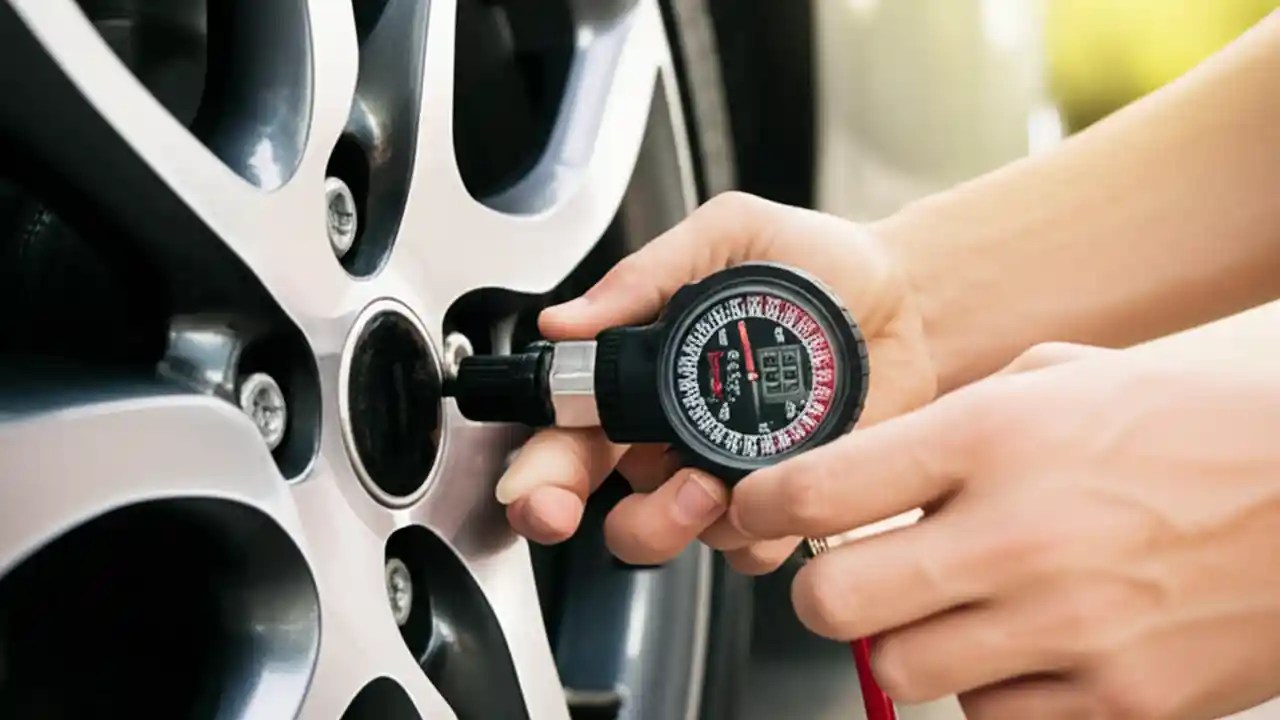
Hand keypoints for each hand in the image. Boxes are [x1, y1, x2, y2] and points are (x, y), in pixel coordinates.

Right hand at [495, 192, 936, 571]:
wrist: (905, 296)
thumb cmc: (812, 262)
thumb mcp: (725, 236)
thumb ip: (644, 276)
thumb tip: (565, 319)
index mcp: (641, 382)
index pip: (567, 443)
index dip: (542, 482)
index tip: (545, 500)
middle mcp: (674, 443)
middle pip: (622, 517)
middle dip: (640, 522)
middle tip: (682, 490)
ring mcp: (732, 480)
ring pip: (691, 538)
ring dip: (710, 523)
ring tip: (738, 475)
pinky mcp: (790, 504)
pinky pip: (760, 548)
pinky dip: (771, 530)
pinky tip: (794, 482)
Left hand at [730, 342, 1279, 718]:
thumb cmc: (1193, 424)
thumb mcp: (1063, 380)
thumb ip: (954, 425)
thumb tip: (866, 479)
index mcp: (996, 438)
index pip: (817, 490)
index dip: (761, 508)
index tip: (758, 512)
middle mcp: (1019, 536)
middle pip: (832, 604)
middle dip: (821, 593)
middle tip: (846, 576)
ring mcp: (1070, 631)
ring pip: (902, 674)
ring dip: (909, 643)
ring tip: (960, 607)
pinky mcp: (1121, 704)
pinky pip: (992, 719)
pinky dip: (991, 690)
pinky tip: (1030, 645)